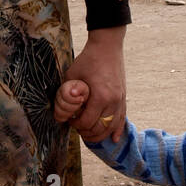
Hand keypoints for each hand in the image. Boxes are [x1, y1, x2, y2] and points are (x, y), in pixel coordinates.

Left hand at [58, 27, 125, 142]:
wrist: (107, 46)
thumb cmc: (88, 59)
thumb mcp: (72, 75)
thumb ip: (66, 94)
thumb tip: (62, 113)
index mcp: (100, 96)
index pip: (87, 122)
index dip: (76, 124)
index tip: (70, 120)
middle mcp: (113, 101)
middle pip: (100, 128)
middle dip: (87, 132)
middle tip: (77, 127)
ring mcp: (120, 100)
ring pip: (112, 127)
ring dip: (100, 134)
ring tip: (89, 134)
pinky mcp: (123, 98)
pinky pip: (122, 119)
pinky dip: (118, 130)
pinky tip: (114, 139)